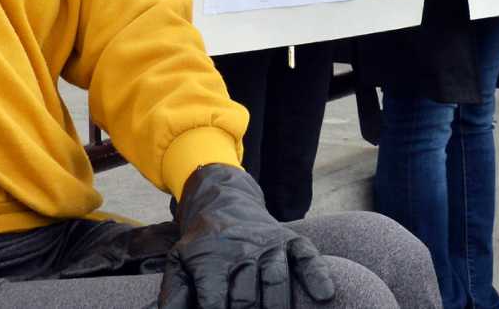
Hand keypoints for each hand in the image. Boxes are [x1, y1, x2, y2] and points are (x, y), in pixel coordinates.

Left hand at [161, 164, 333, 308]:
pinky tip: (323, 296)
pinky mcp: (291, 240)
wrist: (224, 201)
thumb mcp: (180, 263)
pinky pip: (307, 257)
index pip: (214, 299)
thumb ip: (174, 294)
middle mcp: (243, 250)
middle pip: (246, 298)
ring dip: (276, 308)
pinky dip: (317, 275)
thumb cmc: (202, 244)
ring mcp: (270, 245)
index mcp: (212, 258)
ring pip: (276, 282)